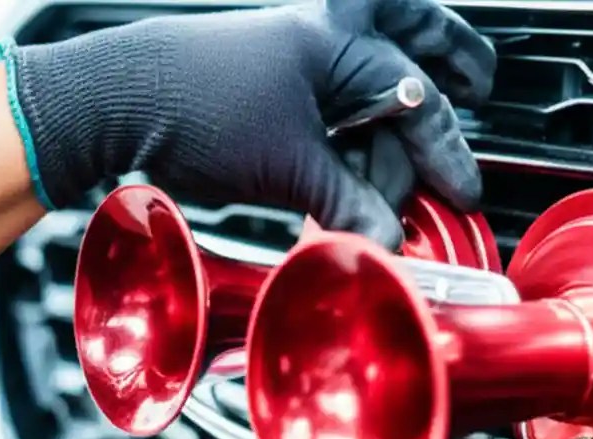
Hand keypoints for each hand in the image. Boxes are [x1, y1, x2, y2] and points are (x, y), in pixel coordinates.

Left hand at [1, 1, 495, 246]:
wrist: (112, 102)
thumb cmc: (194, 106)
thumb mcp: (291, 167)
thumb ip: (350, 204)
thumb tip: (389, 241)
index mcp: (340, 43)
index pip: (418, 100)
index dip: (446, 153)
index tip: (462, 191)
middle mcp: (323, 42)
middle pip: (407, 48)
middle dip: (448, 66)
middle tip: (479, 85)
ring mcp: (296, 64)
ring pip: (368, 92)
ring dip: (389, 140)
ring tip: (397, 192)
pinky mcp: (270, 94)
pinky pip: (331, 114)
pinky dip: (350, 147)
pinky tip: (356, 182)